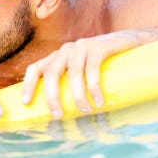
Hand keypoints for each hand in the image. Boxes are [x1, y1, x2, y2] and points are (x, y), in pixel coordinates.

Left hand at [21, 32, 140, 117]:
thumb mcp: (82, 73)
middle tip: (58, 115)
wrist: (131, 42)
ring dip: (78, 96)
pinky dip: (94, 87)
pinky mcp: (98, 46)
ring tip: (86, 111)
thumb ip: (70, 85)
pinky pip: (92, 69)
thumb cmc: (103, 65)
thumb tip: (61, 114)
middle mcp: (65, 50)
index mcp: (56, 58)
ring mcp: (80, 47)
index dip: (28, 85)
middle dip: (52, 97)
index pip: (34, 69)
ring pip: (73, 74)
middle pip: (52, 74)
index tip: (26, 103)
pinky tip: (99, 101)